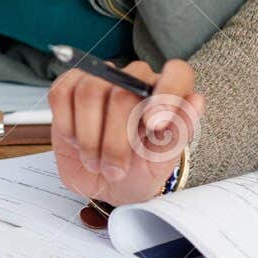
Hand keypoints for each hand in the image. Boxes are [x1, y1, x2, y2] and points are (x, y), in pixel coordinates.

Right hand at [47, 58, 204, 203]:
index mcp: (166, 93)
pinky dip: (67, 125)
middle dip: (115, 140)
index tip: (155, 126)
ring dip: (89, 138)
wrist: (104, 184)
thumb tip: (195, 101)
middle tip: (116, 170)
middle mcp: (134, 80)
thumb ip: (178, 133)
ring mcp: (99, 80)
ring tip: (96, 162)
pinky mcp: (69, 87)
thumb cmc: (137, 172)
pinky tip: (77, 141)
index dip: (167, 93)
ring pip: (89, 92)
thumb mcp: (161, 163)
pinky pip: (61, 95)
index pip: (176, 73)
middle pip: (122, 92)